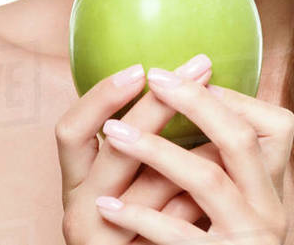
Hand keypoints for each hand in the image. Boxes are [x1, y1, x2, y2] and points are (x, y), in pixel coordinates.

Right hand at [56, 53, 223, 243]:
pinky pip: (171, 225)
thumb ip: (143, 151)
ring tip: (223, 116)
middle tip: (200, 67)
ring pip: (147, 189)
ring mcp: (101, 241)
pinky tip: (223, 170)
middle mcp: (78, 213)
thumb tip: (186, 86)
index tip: (139, 68)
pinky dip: (196, 195)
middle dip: (158, 108)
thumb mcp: (128, 189)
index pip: (70, 132)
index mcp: (76, 185)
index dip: (100, 98)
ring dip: (188, 151)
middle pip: (115, 151)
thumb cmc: (139, 233)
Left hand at [94, 61, 293, 244]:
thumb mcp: (234, 209)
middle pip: (238, 140)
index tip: (184, 76)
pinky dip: (139, 218)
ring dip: (157, 151)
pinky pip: (179, 236)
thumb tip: (190, 98)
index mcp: (274, 191)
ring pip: (207, 181)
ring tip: (114, 132)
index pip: (274, 126)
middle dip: (194, 104)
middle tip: (154, 76)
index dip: (227, 97)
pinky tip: (108, 205)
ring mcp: (247, 241)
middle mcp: (270, 213)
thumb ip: (222, 167)